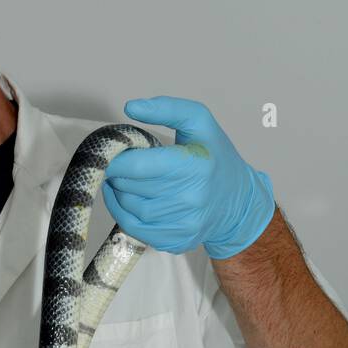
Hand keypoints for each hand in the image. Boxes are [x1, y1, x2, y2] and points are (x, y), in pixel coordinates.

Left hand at [102, 96, 275, 257]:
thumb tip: (131, 107)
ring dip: (118, 193)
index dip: (116, 159)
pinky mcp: (175, 240)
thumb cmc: (215, 158)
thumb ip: (166, 108)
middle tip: (116, 165)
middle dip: (117, 174)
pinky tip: (124, 199)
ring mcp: (183, 223)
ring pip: (130, 208)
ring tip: (121, 180)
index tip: (109, 153)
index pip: (139, 165)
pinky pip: (135, 229)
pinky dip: (122, 213)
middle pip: (131, 187)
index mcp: (195, 164)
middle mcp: (190, 197)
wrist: (238, 203)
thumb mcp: (200, 122)